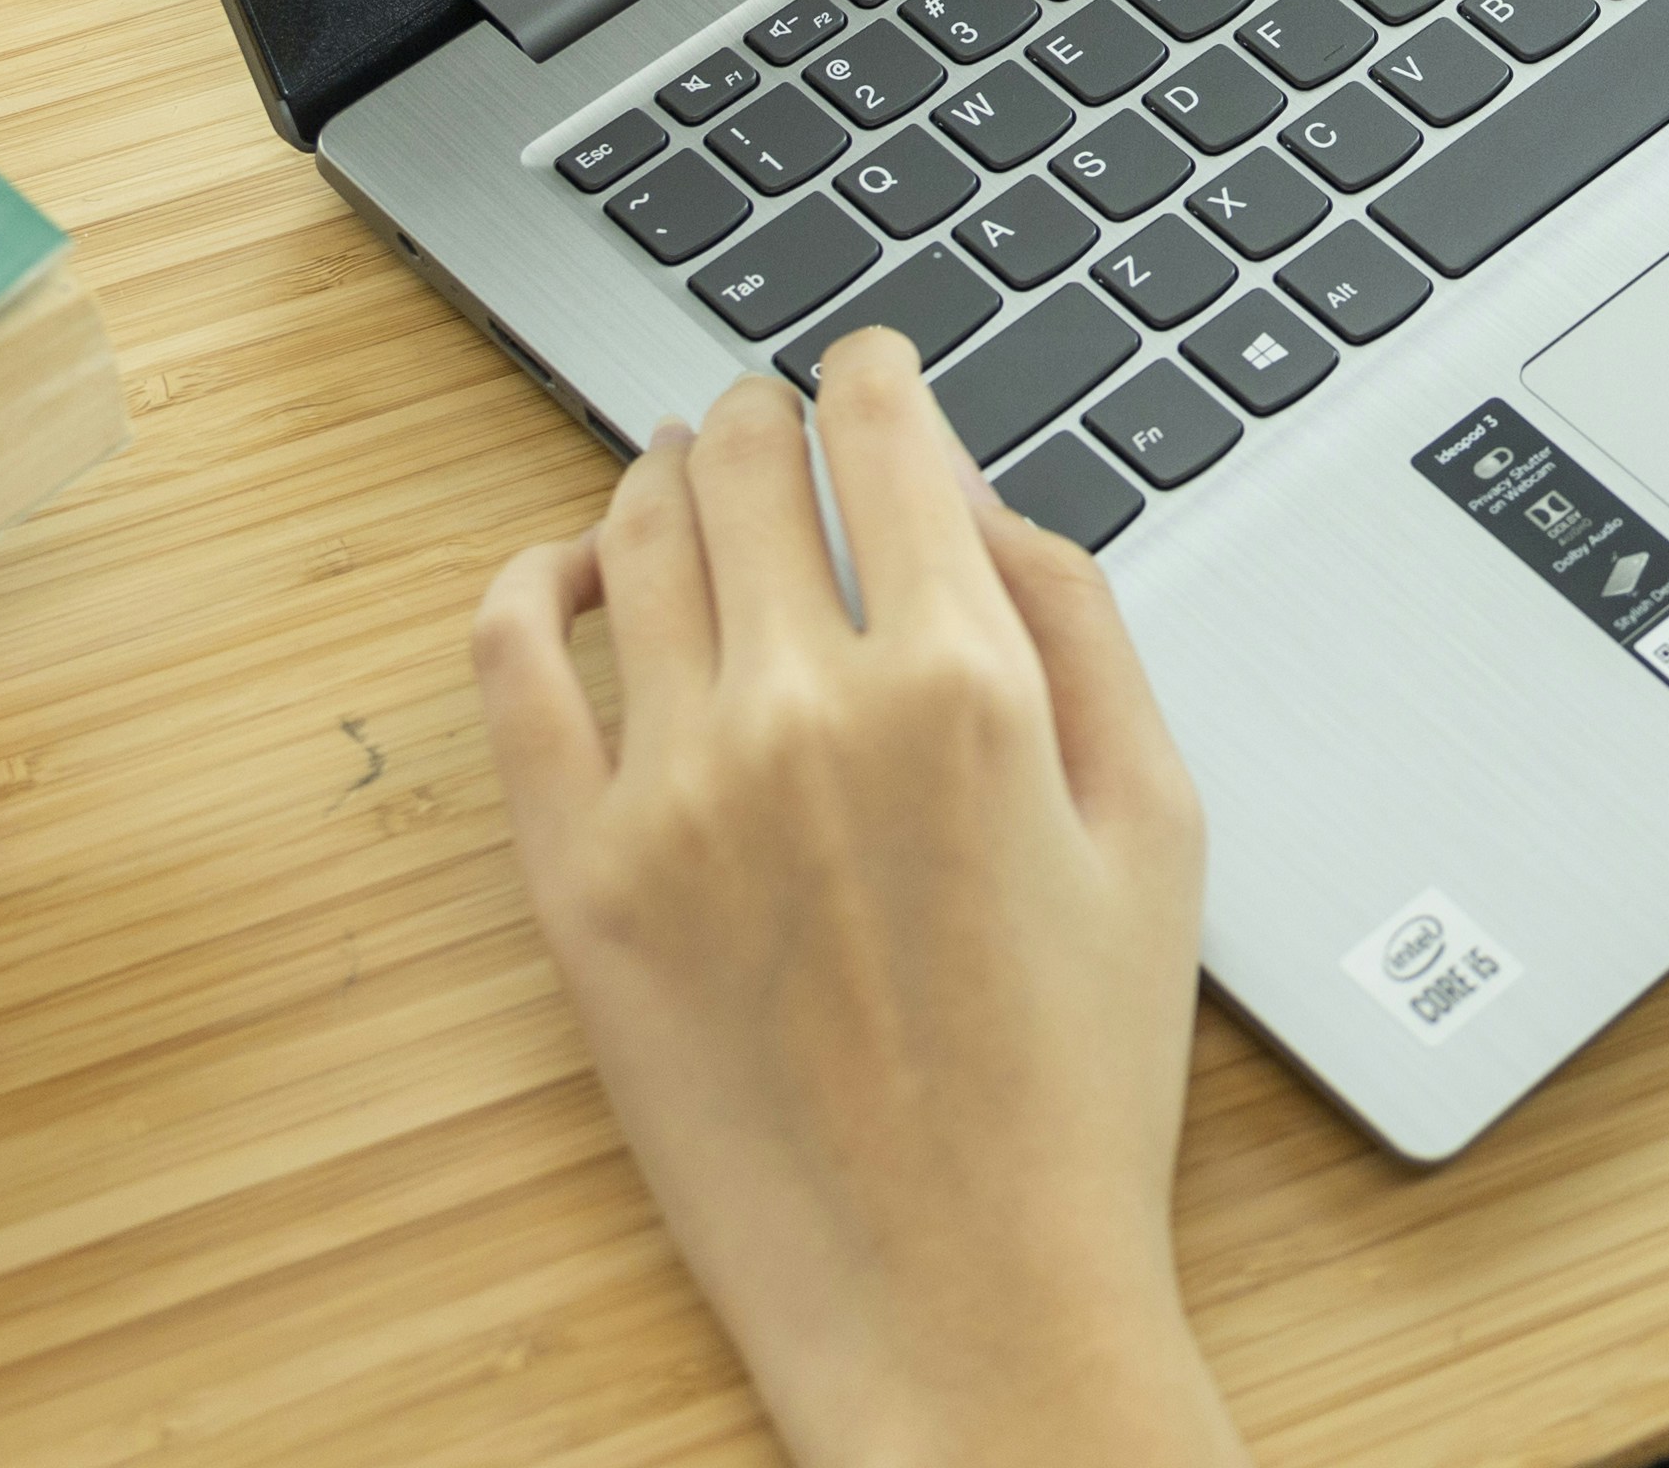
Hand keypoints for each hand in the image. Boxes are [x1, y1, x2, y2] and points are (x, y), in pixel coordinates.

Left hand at [475, 346, 1241, 1467]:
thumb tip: (983, 497)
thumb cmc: (1077, 1087)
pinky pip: (511, 664)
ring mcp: (673, 790)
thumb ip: (1080, 625)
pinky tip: (569, 578)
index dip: (875, 371)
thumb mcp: (1157, 826)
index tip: (866, 368)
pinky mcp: (573, 878)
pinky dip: (535, 583)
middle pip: (747, 462)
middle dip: (766, 415)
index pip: (888, 438)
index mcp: (965, 684)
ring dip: (661, 478)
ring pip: (633, 537)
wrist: (964, 1300)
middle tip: (775, 425)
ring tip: (682, 481)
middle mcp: (808, 708)